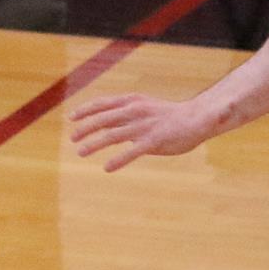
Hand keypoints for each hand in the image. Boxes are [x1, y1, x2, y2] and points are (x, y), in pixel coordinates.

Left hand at [70, 93, 218, 171]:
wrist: (197, 118)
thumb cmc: (166, 115)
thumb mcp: (142, 107)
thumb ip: (122, 115)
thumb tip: (100, 125)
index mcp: (132, 101)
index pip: (102, 103)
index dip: (85, 110)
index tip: (71, 117)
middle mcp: (135, 112)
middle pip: (103, 119)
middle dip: (85, 128)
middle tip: (73, 138)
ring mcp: (143, 127)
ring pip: (112, 136)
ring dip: (94, 144)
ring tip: (80, 152)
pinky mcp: (154, 141)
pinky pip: (132, 152)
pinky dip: (118, 160)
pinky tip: (107, 167)